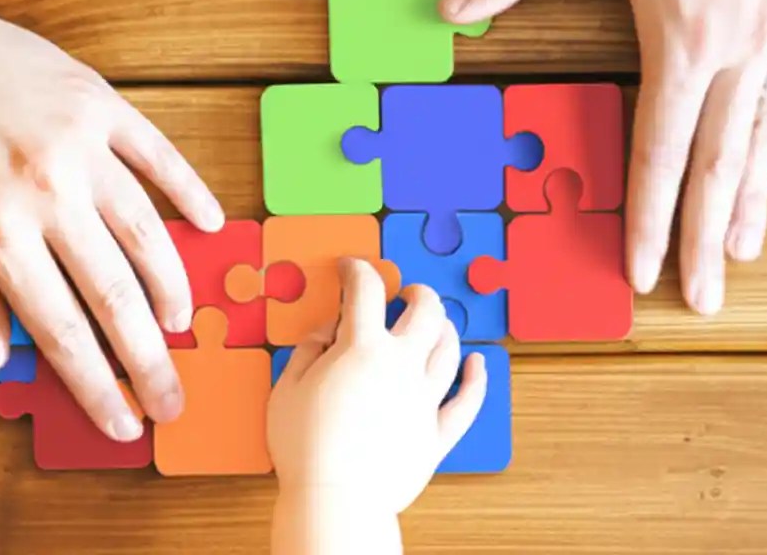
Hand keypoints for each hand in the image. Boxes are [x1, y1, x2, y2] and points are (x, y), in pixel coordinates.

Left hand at [0, 0, 224, 441]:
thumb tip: (1, 355)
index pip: (60, 327)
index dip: (95, 384)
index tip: (121, 420)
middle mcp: (47, 190)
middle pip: (115, 293)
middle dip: (148, 358)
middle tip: (172, 399)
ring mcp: (81, 142)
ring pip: (147, 230)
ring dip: (172, 285)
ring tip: (181, 323)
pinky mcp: (98, 101)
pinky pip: (158, 154)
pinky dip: (189, 191)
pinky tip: (210, 224)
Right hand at [267, 258, 485, 514]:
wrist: (336, 498)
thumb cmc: (306, 447)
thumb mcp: (288, 386)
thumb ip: (309, 350)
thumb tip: (327, 333)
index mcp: (362, 349)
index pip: (365, 290)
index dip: (357, 270)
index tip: (350, 268)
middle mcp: (401, 366)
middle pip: (426, 311)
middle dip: (417, 292)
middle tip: (406, 292)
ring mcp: (424, 398)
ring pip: (450, 348)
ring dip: (445, 327)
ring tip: (436, 323)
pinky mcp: (437, 432)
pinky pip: (467, 401)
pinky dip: (477, 379)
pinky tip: (478, 364)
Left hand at [439, 0, 766, 314]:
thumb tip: (455, 5)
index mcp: (679, 35)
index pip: (658, 150)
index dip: (647, 217)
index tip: (642, 271)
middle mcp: (735, 45)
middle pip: (717, 161)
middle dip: (702, 236)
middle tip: (705, 297)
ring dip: (759, 193)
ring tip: (748, 247)